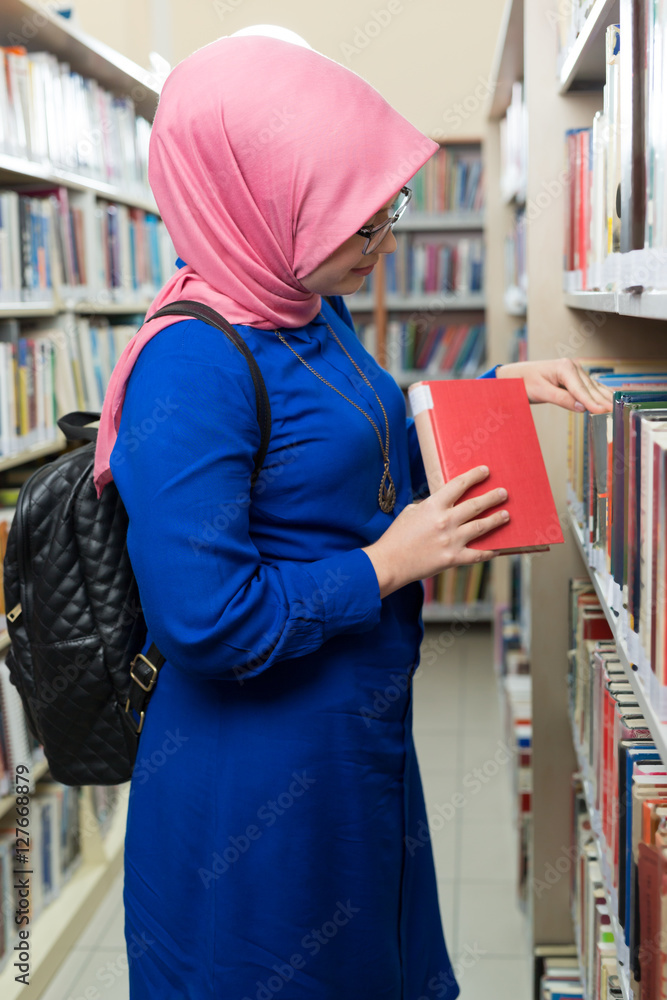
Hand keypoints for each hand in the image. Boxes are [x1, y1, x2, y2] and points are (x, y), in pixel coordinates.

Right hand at [362, 465, 507, 598]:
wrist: (389, 562)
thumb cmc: (397, 536)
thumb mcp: (411, 512)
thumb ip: (430, 505)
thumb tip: (445, 503)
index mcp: (433, 506)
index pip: (459, 485)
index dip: (474, 476)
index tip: (485, 471)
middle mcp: (445, 521)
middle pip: (476, 505)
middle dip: (492, 497)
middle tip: (503, 493)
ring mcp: (451, 540)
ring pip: (481, 527)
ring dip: (496, 520)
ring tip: (506, 515)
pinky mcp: (452, 559)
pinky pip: (477, 554)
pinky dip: (490, 551)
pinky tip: (498, 548)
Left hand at [495, 358, 613, 411]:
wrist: (515, 375)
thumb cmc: (524, 381)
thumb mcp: (541, 392)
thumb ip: (562, 399)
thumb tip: (582, 408)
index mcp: (565, 367)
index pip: (581, 389)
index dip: (592, 402)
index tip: (603, 412)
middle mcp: (573, 367)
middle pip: (590, 388)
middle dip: (603, 401)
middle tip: (616, 413)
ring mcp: (575, 371)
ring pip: (593, 387)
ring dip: (604, 398)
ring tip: (617, 409)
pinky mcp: (574, 377)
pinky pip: (589, 387)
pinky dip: (599, 394)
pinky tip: (609, 399)